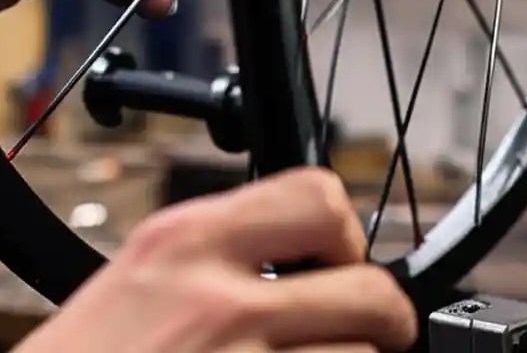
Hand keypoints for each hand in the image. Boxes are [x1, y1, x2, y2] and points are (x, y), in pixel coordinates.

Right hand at [14, 168, 417, 352]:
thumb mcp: (141, 278)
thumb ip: (219, 257)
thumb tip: (306, 257)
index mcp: (186, 240)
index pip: (317, 195)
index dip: (347, 232)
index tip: (343, 260)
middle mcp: (218, 297)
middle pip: (369, 290)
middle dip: (385, 318)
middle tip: (378, 331)